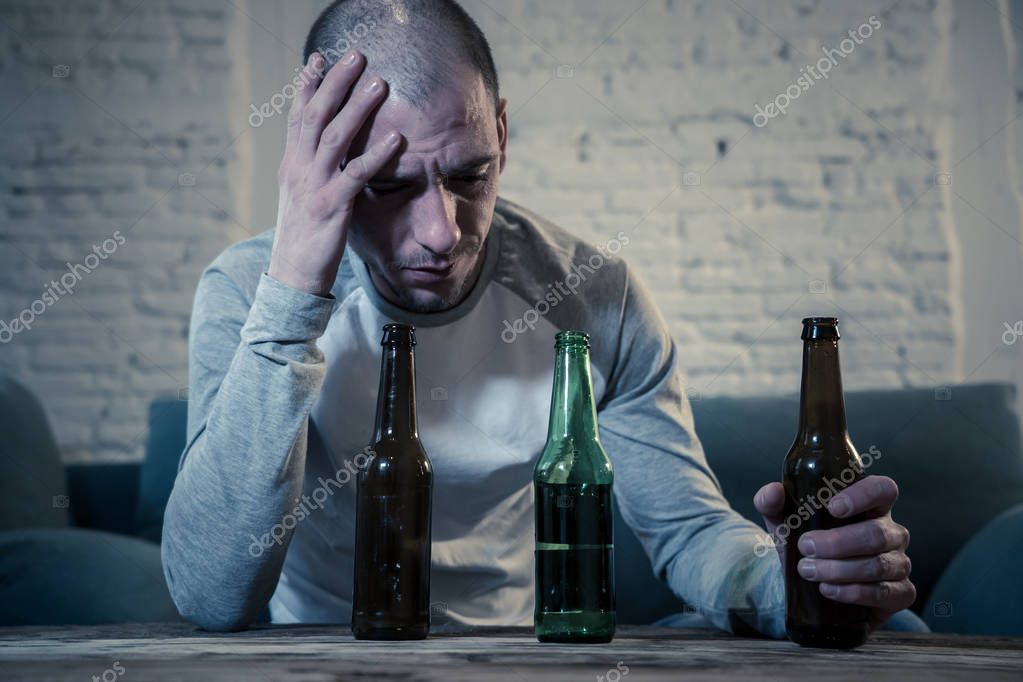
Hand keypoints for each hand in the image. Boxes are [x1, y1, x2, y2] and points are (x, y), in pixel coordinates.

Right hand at [268, 50, 402, 295]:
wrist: (292, 276)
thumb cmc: (304, 235)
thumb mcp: (302, 194)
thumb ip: (312, 166)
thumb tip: (323, 144)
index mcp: (291, 164)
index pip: (296, 115)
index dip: (307, 85)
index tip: (319, 57)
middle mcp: (298, 169)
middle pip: (315, 115)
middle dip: (335, 82)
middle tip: (356, 55)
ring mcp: (313, 187)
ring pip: (334, 138)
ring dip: (358, 109)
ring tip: (380, 84)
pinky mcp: (332, 209)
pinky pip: (356, 176)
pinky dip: (377, 155)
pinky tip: (397, 139)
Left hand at [754, 475, 915, 628]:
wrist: (809, 590)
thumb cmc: (806, 547)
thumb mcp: (784, 524)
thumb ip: (772, 503)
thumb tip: (773, 491)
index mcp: (870, 506)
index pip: (882, 489)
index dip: (863, 495)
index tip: (833, 507)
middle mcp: (891, 532)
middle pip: (877, 533)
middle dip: (838, 542)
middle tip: (805, 548)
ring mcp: (899, 562)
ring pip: (878, 564)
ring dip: (840, 569)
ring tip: (809, 571)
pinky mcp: (901, 592)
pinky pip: (885, 592)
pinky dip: (853, 592)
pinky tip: (828, 590)